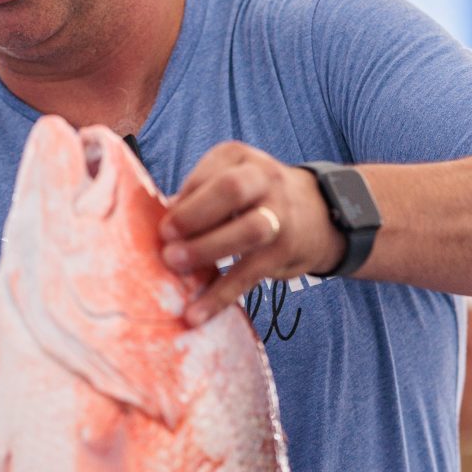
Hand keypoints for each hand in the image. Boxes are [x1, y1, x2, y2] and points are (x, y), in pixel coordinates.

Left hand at [160, 143, 342, 325]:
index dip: (183, 200)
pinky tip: (196, 313)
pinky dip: (220, 296)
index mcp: (239, 158)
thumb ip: (194, 198)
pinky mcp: (284, 251)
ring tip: (176, 265)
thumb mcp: (228, 181)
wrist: (320, 213)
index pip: (208, 174)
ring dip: (207, 249)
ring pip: (247, 229)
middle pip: (230, 191)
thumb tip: (151, 221)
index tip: (160, 225)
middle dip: (194, 215)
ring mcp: (279, 215)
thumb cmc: (254, 198)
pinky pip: (249, 275)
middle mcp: (264, 179)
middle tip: (166, 239)